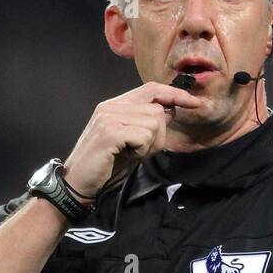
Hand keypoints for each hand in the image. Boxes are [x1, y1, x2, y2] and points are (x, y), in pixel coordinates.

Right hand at [63, 82, 204, 198]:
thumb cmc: (106, 165)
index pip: (151, 89)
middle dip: (158, 136)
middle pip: (157, 111)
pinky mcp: (110, 132)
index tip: (195, 102)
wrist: (78, 183)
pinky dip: (140, 151)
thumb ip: (149, 125)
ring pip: (153, 124)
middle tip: (138, 151)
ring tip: (129, 154)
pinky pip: (144, 136)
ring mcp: (109, 117)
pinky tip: (125, 156)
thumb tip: (172, 110)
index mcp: (116, 105)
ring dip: (148, 145)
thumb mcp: (133, 142)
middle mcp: (112, 106)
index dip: (175, 94)